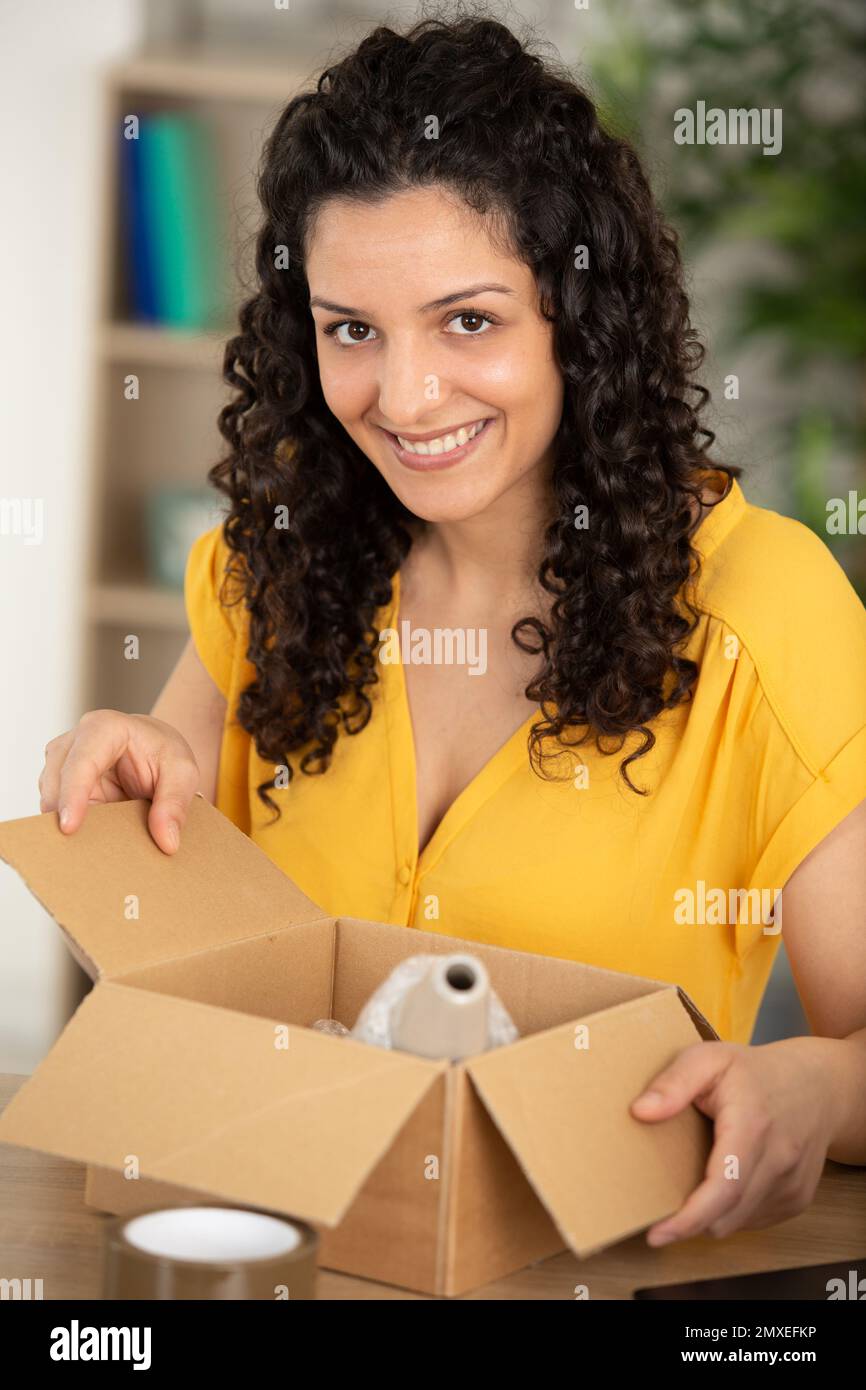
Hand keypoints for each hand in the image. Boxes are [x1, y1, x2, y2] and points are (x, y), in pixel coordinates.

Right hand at [38, 709, 199, 854]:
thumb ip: (176, 805)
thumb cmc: (165, 754)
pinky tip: (87, 840)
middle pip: (56, 782)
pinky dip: (69, 825)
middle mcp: (75, 741)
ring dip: (66, 822)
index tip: (69, 828)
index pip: (81, 763)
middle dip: (64, 815)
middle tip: (80, 851)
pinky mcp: (59, 783)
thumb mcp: (183, 773)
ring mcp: (62, 762)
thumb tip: (167, 842)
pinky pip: (56, 809)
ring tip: (89, 848)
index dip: (72, 796)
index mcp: (104, 728)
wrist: (154, 750)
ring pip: (51, 798)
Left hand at [630, 1039, 836, 1244]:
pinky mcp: (797, 1199)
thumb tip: (640, 1111)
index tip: (658, 1234)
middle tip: (659, 1212)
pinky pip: (753, 1218)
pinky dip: (731, 1210)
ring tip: (694, 1182)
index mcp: (752, 1125)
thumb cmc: (754, 1072)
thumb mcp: (708, 1058)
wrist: (816, 1086)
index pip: (724, 1186)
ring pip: (738, 1221)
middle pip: (727, 1213)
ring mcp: (792, 1184)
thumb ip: (674, 1082)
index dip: (689, 1218)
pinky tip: (724, 1180)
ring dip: (710, 1215)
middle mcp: (778, 1159)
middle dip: (688, 1221)